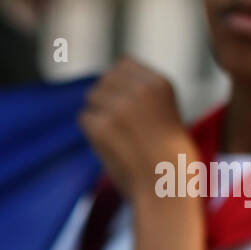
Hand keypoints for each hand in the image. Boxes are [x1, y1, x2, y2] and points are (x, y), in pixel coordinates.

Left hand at [79, 57, 197, 202]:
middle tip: (120, 126)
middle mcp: (140, 89)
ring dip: (98, 115)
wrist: (165, 185)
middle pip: (104, 80)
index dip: (120, 84)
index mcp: (159, 83)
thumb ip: (140, 93)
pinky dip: (91, 133)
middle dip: (106, 99)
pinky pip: (84, 118)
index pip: (123, 64)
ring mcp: (120, 107)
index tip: (127, 107)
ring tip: (117, 136)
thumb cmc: (166, 155)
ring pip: (92, 97)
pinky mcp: (102, 125)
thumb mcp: (164, 112)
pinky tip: (109, 146)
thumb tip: (104, 83)